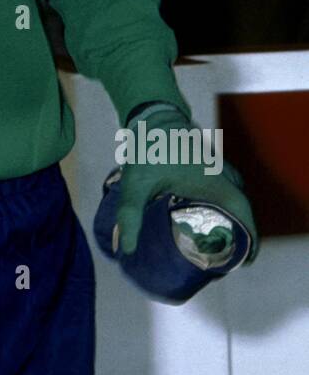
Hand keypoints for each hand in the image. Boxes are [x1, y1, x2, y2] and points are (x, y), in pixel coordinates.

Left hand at [116, 107, 259, 262]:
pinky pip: (226, 187)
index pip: (242, 211)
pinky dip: (224, 204)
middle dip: (241, 232)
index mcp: (213, 181)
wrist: (151, 114)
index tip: (247, 260)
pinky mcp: (209, 163)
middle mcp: (221, 174)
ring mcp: (217, 167)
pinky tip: (205, 215)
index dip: (250, 237)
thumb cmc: (148, 146)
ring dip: (233, 217)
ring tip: (220, 241)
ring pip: (234, 196)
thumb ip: (130, 213)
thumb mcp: (136, 182)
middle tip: (229, 256)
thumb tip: (125, 248)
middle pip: (241, 207)